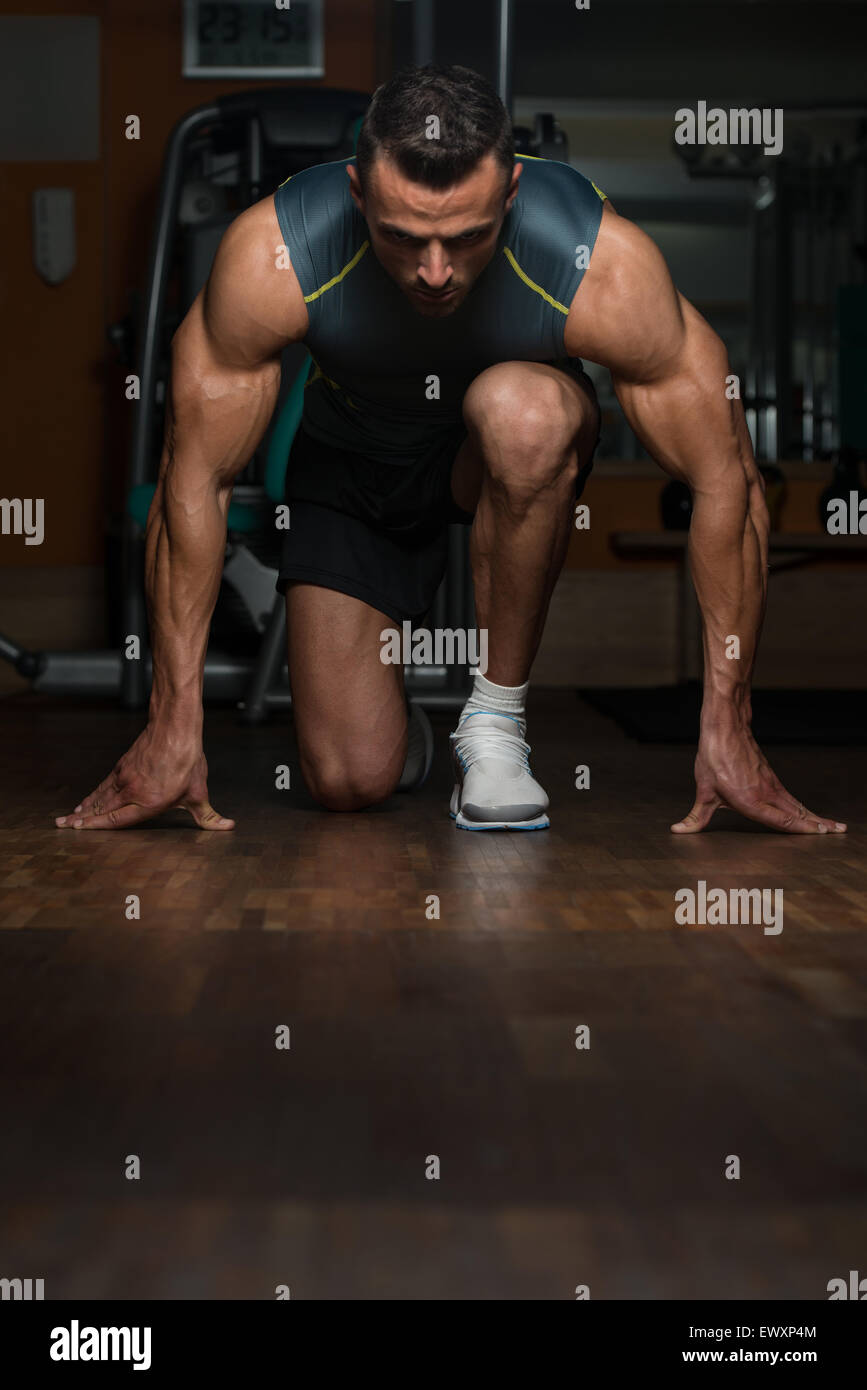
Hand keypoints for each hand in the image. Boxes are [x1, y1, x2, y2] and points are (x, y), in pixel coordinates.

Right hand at [55, 722, 234, 830]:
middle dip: (81, 820)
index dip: (97, 827)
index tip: (80, 830)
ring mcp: (124, 778)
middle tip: (62, 826)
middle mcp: (131, 792)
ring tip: (66, 818)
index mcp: (148, 803)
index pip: (117, 820)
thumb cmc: (188, 760)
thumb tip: (228, 826)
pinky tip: (85, 800)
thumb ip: (209, 816)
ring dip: (83, 808)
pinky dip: (93, 794)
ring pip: (99, 797)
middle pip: (101, 809)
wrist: (175, 728)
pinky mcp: (122, 766)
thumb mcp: (200, 792)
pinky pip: (103, 784)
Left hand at [672, 723, 846, 834]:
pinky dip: (802, 807)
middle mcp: (766, 794)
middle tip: (839, 831)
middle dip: (818, 825)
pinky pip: (790, 797)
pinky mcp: (770, 777)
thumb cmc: (714, 758)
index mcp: (751, 801)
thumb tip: (678, 831)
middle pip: (797, 813)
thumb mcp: (703, 791)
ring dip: (815, 815)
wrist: (725, 728)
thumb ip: (695, 817)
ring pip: (797, 804)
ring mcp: (771, 785)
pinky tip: (807, 812)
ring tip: (834, 825)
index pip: (782, 821)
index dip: (802, 829)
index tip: (822, 834)